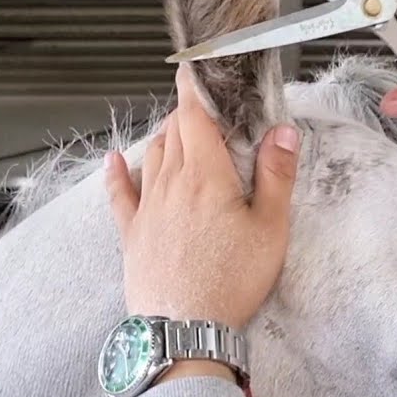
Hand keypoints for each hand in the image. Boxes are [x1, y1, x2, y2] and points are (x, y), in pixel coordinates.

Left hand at [104, 63, 300, 380]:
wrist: (185, 330)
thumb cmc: (231, 282)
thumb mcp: (270, 229)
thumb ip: (275, 175)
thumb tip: (282, 131)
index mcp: (206, 175)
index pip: (193, 115)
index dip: (194, 87)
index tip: (196, 67)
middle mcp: (170, 183)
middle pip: (174, 131)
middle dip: (188, 112)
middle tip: (207, 108)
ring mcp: (147, 208)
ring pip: (152, 155)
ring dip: (166, 137)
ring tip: (181, 132)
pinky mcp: (132, 234)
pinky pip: (120, 194)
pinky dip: (117, 172)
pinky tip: (114, 159)